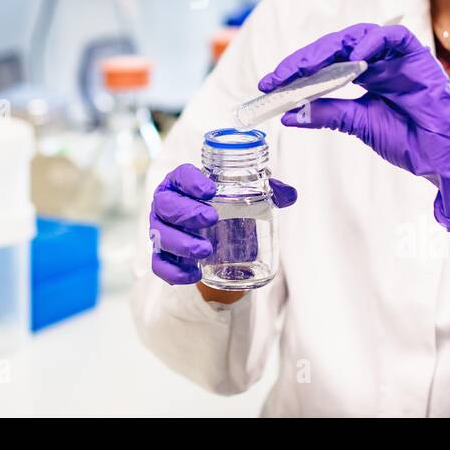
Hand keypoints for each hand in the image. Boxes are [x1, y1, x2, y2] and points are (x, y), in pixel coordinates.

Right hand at [149, 163, 298, 284]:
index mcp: (182, 183)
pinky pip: (160, 265)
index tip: (211, 190)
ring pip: (160, 235)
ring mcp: (160, 230)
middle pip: (167, 205)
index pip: (181, 175)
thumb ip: (269, 191)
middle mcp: (166, 204)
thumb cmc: (226, 209)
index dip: (192, 181)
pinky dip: (175, 271)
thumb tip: (289, 194)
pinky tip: (194, 274)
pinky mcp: (162, 256)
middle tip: (212, 219)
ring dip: (181, 243)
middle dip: (187, 212)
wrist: (214, 240)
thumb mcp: (247, 198)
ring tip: (205, 250)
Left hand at [260, 23, 449, 232]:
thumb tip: (289, 112)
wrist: (442, 160)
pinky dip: (371, 43)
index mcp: (364, 76)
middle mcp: (378, 62)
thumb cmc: (408, 142)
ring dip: (330, 48)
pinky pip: (394, 37)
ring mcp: (397, 58)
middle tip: (280, 76)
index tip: (270, 84)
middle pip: (336, 46)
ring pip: (359, 35)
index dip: (296, 70)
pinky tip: (352, 58)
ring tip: (307, 68)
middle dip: (305, 59)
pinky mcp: (418, 57)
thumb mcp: (358, 125)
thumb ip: (327, 113)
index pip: (324, 63)